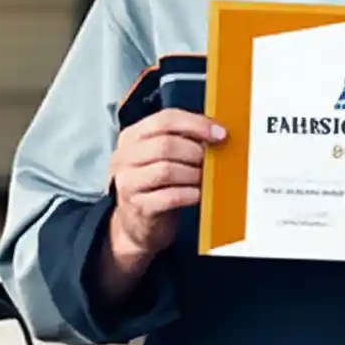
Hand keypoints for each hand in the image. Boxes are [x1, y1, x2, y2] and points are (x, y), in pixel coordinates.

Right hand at [99, 109, 225, 300]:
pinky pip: (170, 196)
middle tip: (211, 160)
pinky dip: (190, 194)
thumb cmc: (153, 186)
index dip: (196, 124)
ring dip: (193, 173)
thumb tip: (216, 132)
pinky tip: (198, 194)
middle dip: (196, 151)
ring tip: (204, 178)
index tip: (220, 133)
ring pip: (166, 170)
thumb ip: (180, 141)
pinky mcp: (139, 207)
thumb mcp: (159, 157)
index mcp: (132, 137)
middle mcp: (124, 157)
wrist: (136, 225)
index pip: (165, 119)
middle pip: (165, 144)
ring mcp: (128, 183)